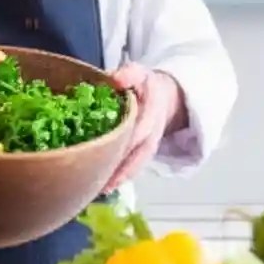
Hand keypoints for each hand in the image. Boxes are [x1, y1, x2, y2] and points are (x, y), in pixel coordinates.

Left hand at [104, 63, 187, 192]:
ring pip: (135, 167)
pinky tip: (102, 187)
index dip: (124, 143)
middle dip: (119, 169)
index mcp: (150, 114)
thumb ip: (129, 74)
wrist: (165, 96)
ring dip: (118, 179)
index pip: (139, 131)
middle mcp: (151, 135)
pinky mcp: (142, 154)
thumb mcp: (139, 73)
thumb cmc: (145, 85)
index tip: (107, 151)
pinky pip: (132, 169)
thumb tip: (116, 80)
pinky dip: (119, 179)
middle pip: (137, 156)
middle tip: (98, 181)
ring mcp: (148, 146)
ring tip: (98, 190)